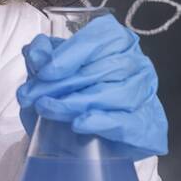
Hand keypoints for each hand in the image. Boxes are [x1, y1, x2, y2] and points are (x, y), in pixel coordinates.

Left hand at [16, 13, 167, 157]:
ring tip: (48, 109)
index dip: (70, 54)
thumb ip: (42, 58)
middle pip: (104, 69)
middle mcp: (137, 64)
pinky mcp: (148, 128)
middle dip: (63, 83)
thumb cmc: (71, 98)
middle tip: (32, 96)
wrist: (85, 142)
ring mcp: (145, 96)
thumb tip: (35, 53)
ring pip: (116, 94)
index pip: (101, 38)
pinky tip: (78, 124)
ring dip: (76, 102)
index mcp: (117, 42)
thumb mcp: (50, 74)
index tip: (43, 72)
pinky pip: (127, 122)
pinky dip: (101, 122)